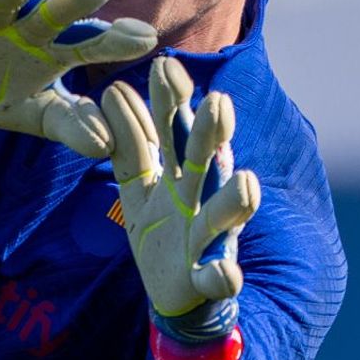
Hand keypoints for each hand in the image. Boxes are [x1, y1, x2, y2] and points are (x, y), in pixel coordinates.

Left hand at [103, 57, 257, 334]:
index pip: (174, 132)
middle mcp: (199, 198)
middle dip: (212, 135)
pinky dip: (224, 276)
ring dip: (236, 200)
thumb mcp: (138, 185)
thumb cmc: (161, 228)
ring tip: (247, 184)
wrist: (177, 293)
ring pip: (224, 215)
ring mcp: (209, 237)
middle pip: (204, 162)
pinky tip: (227, 274)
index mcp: (179, 174)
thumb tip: (112, 90)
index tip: (164, 66)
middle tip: (218, 102)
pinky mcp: (210, 278)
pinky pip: (220, 278)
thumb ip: (129, 142)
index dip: (171, 102)